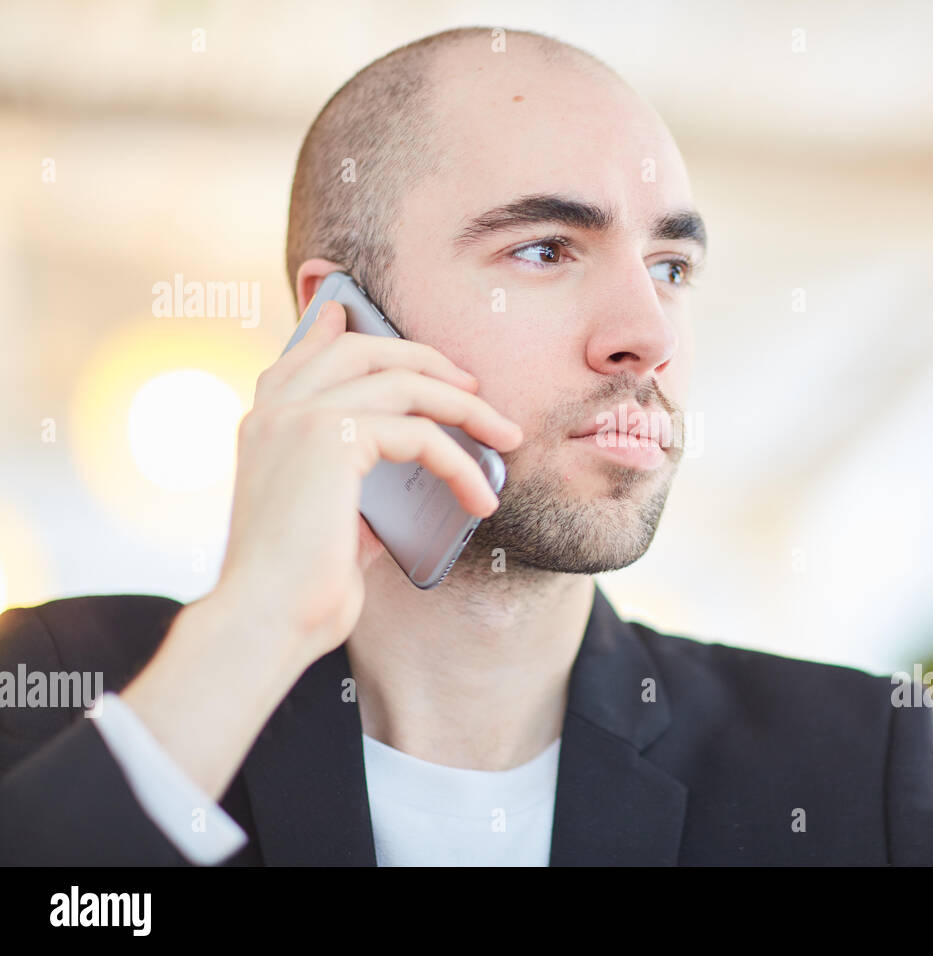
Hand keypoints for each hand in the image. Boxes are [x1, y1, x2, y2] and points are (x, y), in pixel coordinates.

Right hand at [213, 299, 522, 667]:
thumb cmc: (300, 586)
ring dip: (465, 407)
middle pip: (363, 350)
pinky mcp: (332, 438)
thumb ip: (355, 484)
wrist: (266, 620)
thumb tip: (399, 478)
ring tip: (505, 437)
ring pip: (403, 382)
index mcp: (265, 424)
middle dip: (427, 360)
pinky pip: (419, 432)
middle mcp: (275, 410)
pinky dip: (460, 463)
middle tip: (473, 385)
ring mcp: (299, 417)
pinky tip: (481, 499)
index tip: (357, 312)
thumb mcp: (331, 519)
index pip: (303, 353)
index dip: (334, 328)